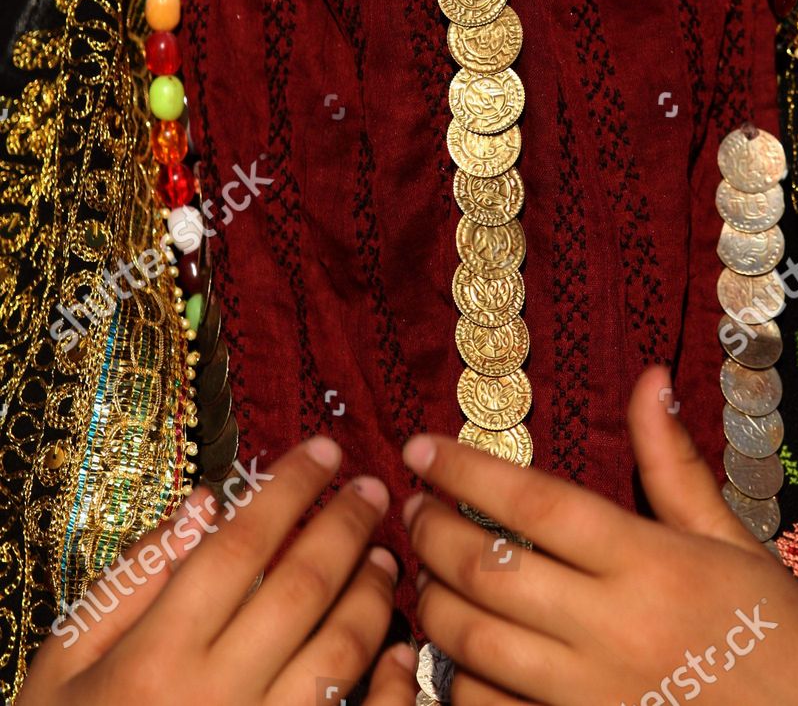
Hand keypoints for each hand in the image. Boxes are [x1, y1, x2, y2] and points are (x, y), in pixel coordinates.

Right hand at [21, 436, 416, 705]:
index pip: (240, 544)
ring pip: (341, 652)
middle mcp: (216, 697)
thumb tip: (204, 505)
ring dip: (373, 594)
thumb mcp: (64, 665)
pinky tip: (397, 647)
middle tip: (372, 490)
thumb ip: (131, 581)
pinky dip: (389, 685)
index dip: (289, 489)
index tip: (324, 452)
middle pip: (302, 587)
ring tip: (383, 558)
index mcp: (156, 656)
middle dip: (346, 525)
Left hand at [401, 367, 797, 705]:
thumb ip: (675, 464)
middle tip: (409, 504)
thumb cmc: (783, 635)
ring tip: (420, 570)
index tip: (420, 447)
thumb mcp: (732, 541)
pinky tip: (452, 654)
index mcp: (649, 561)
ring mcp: (591, 696)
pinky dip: (460, 682)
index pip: (533, 502)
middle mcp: (612, 626)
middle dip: (430, 531)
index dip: (464, 470)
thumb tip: (649, 378)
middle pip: (487, 571)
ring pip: (475, 646)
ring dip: (431, 603)